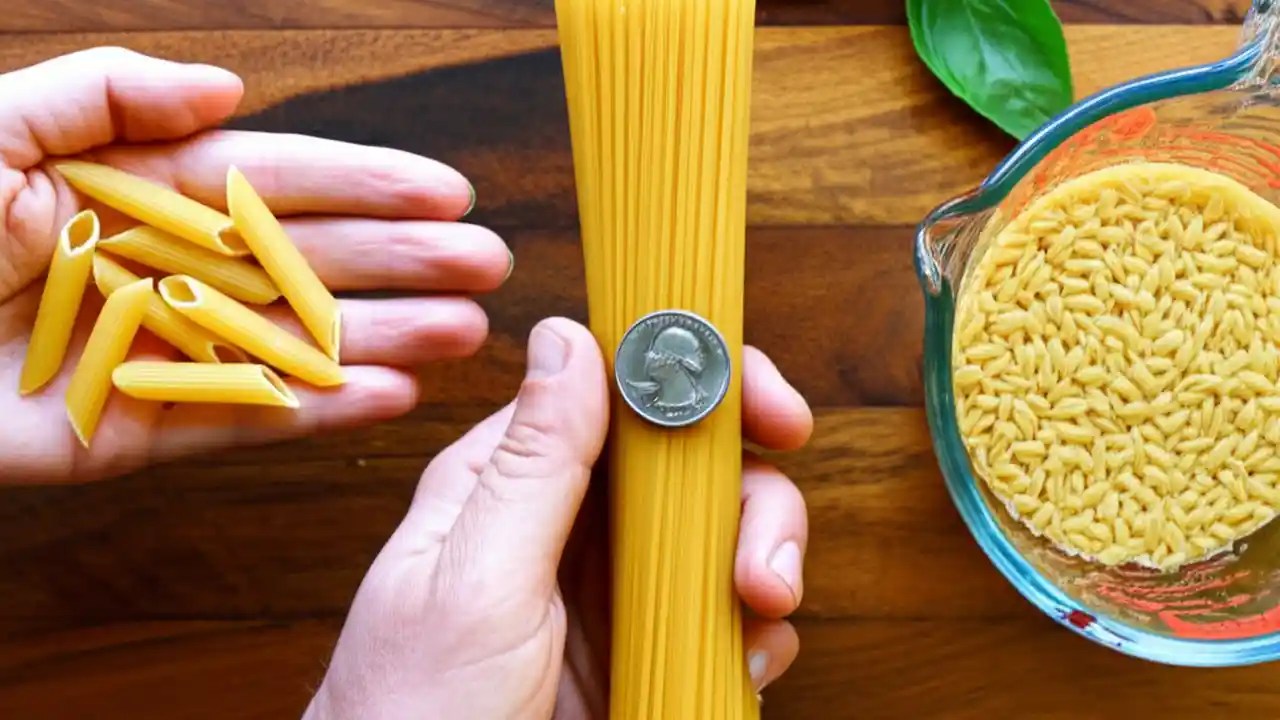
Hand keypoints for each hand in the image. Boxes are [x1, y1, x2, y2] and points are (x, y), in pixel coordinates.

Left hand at [0, 48, 509, 482]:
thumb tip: (229, 91)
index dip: (362, 183)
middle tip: (486, 269)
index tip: (444, 192)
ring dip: (383, 338)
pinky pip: (238, 422)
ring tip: (466, 334)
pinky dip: (315, 413)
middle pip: (302, 265)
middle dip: (399, 263)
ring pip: (289, 346)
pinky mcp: (129, 433)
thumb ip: (110, 92)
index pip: (271, 182)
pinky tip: (388, 395)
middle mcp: (158, 268)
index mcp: (130, 188)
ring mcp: (151, 352)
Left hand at [306, 317, 811, 718]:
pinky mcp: (647, 650)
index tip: (764, 410)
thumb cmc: (412, 712)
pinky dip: (754, 633)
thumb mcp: (475, 580)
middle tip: (763, 553)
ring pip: (722, 534)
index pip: (620, 390)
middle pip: (693, 461)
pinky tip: (741, 660)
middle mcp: (571, 523)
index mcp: (513, 480)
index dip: (701, 382)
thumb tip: (570, 337)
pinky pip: (728, 617)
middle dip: (750, 491)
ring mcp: (614, 588)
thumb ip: (533, 462)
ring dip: (763, 559)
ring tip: (759, 609)